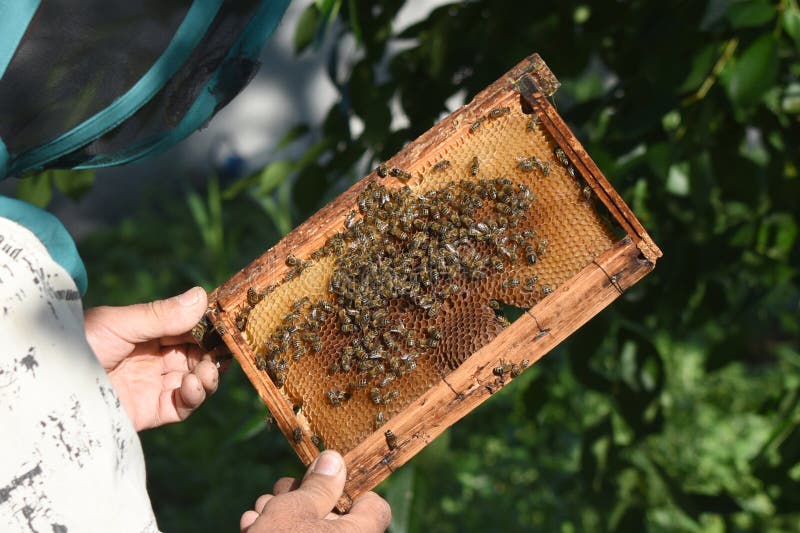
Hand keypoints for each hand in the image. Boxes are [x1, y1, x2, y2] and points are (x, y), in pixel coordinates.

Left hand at [84, 287, 221, 430]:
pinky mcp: (150, 411)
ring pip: (197, 380)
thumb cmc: (76, 344)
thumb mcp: (118, 324)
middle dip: (214, 353)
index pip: (190, 327)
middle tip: (223, 351)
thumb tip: (202, 295)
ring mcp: (153, 385)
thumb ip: (161, 315)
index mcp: (148, 332)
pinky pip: (183, 406)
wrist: (48, 388)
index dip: (210, 326)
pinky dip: (194, 397)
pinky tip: (193, 385)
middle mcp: (154, 358)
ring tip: (206, 372)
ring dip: (209, 375)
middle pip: (199, 355)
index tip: (228, 323)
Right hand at [240, 450, 390, 532]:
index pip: (374, 507)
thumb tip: (335, 460)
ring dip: (283, 517)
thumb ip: (319, 485)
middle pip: (335, 516)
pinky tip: (253, 528)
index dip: (350, 488)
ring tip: (259, 514)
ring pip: (310, 531)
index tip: (323, 478)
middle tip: (277, 493)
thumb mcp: (296, 509)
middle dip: (302, 500)